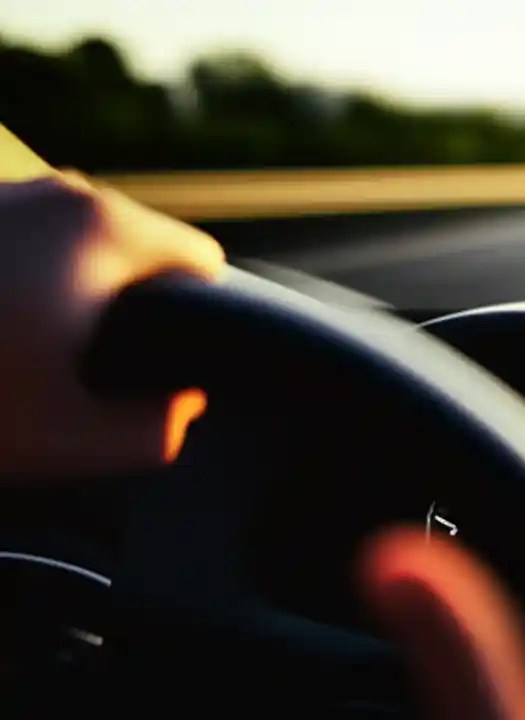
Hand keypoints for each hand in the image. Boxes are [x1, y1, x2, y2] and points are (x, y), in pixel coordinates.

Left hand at [0, 128, 224, 478]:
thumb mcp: (68, 442)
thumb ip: (157, 430)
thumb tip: (183, 404)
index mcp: (105, 230)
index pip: (201, 263)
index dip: (196, 323)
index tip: (152, 370)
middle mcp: (58, 191)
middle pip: (138, 251)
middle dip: (122, 311)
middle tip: (68, 378)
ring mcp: (1, 191)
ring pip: (73, 247)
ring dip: (63, 299)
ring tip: (11, 360)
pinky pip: (20, 247)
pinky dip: (14, 287)